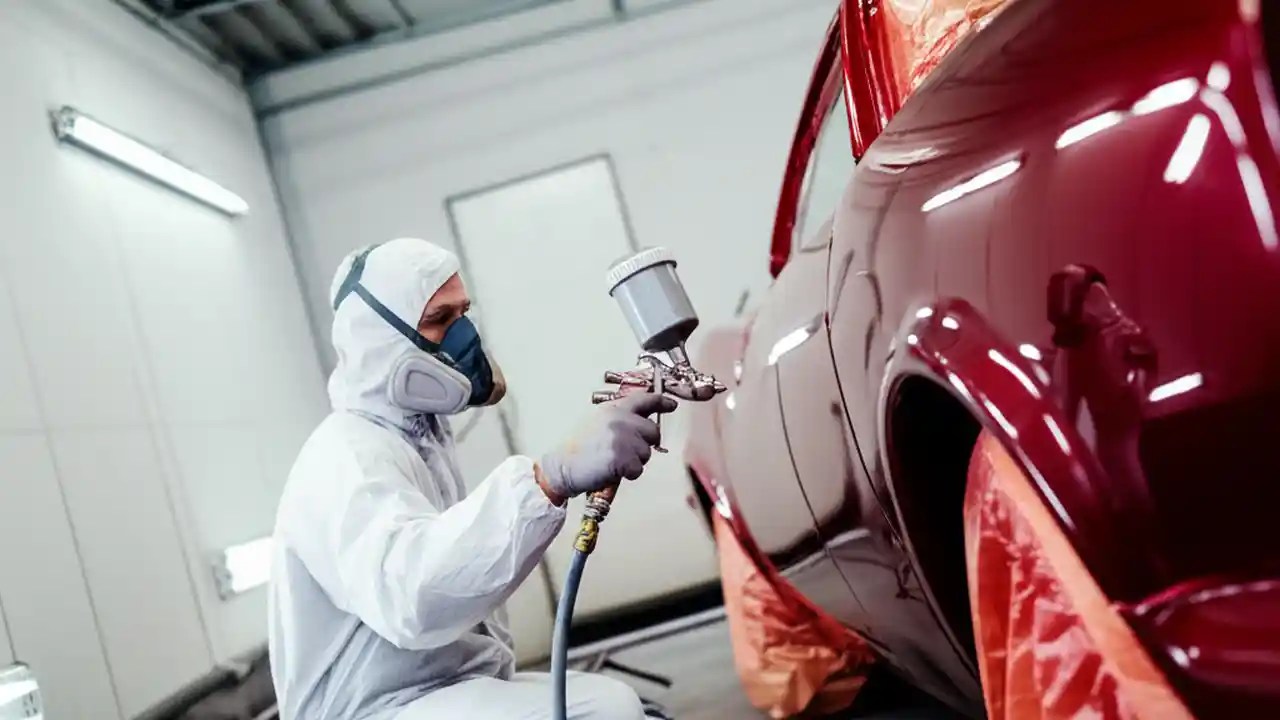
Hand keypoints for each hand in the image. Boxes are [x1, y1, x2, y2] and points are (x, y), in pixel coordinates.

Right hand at [539, 393, 676, 499]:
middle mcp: (620, 420)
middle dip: (644, 445)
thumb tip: (643, 423)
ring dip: (634, 461)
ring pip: (646, 453)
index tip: (672, 404)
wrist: (562, 466)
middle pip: (653, 432)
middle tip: (624, 452)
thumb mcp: (599, 422)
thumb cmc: (580, 448)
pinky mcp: (621, 457)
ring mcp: (621, 438)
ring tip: (612, 461)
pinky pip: (638, 469)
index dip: (661, 402)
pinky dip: (628, 474)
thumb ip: (621, 419)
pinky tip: (611, 470)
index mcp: (614, 409)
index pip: (644, 400)